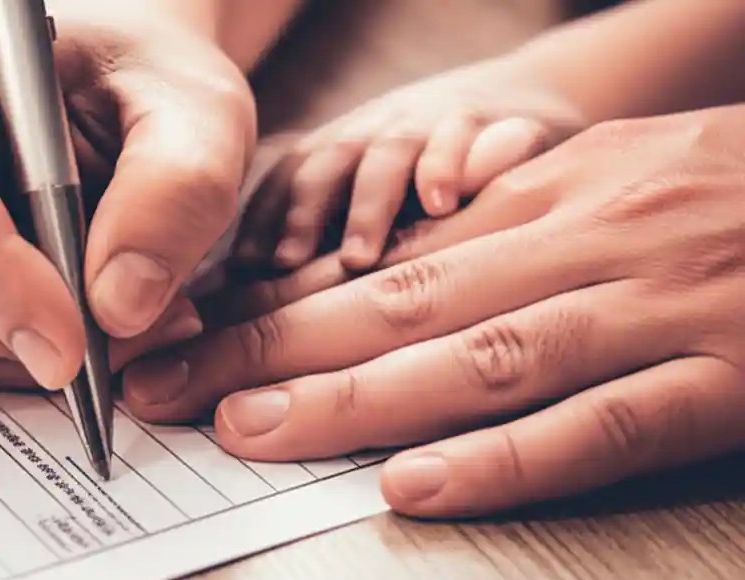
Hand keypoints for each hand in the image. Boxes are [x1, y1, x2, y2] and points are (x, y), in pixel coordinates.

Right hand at [0, 4, 253, 388]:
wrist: (132, 87)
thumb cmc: (151, 77)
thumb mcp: (197, 112)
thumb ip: (175, 193)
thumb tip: (118, 308)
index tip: (76, 344)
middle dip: (34, 326)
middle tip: (150, 322)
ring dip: (38, 350)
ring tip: (137, 311)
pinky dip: (25, 354)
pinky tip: (92, 316)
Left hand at [126, 106, 744, 517]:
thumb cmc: (735, 189)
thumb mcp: (611, 178)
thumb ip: (508, 228)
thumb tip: (393, 279)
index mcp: (547, 203)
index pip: (384, 265)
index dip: (279, 309)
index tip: (195, 343)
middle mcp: (579, 249)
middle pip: (398, 304)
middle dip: (271, 350)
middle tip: (172, 387)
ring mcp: (649, 315)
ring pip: (478, 359)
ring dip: (352, 398)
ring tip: (253, 431)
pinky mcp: (724, 380)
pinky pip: (602, 425)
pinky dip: (505, 460)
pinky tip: (417, 486)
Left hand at [234, 56, 586, 271]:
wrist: (523, 97)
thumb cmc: (429, 174)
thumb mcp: (374, 199)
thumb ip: (323, 241)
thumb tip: (245, 300)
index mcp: (336, 157)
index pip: (283, 185)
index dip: (259, 226)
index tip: (237, 276)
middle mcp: (372, 136)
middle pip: (323, 168)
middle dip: (299, 216)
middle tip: (280, 266)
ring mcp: (429, 125)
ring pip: (386, 156)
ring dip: (367, 206)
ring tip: (357, 259)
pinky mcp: (492, 120)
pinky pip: (462, 135)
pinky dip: (446, 164)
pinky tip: (440, 204)